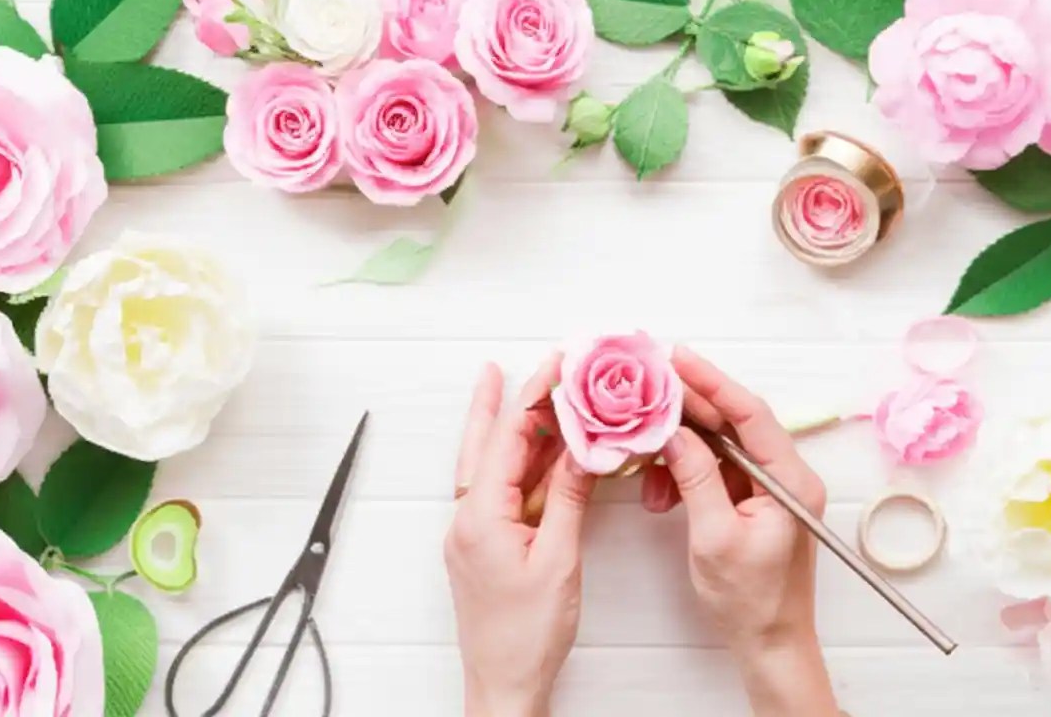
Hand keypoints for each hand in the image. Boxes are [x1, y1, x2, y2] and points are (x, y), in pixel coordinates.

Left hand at [444, 356, 597, 716]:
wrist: (504, 683)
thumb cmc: (527, 635)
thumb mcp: (559, 559)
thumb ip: (570, 498)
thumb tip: (583, 449)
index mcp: (480, 517)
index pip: (508, 441)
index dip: (533, 401)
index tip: (553, 368)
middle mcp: (467, 519)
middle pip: (483, 446)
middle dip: (498, 404)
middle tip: (506, 367)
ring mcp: (472, 533)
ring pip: (489, 469)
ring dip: (509, 435)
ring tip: (523, 398)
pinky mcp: (483, 547)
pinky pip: (499, 495)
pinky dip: (518, 470)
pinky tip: (534, 457)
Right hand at [641, 346, 838, 716]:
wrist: (769, 642)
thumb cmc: (751, 601)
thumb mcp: (714, 535)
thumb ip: (696, 477)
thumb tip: (674, 433)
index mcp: (790, 481)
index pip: (751, 414)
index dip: (712, 382)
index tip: (678, 359)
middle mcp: (786, 477)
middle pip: (734, 423)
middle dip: (688, 407)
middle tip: (649, 389)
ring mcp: (769, 488)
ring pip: (719, 446)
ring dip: (680, 450)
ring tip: (648, 464)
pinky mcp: (753, 501)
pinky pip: (715, 470)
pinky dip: (685, 473)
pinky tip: (661, 489)